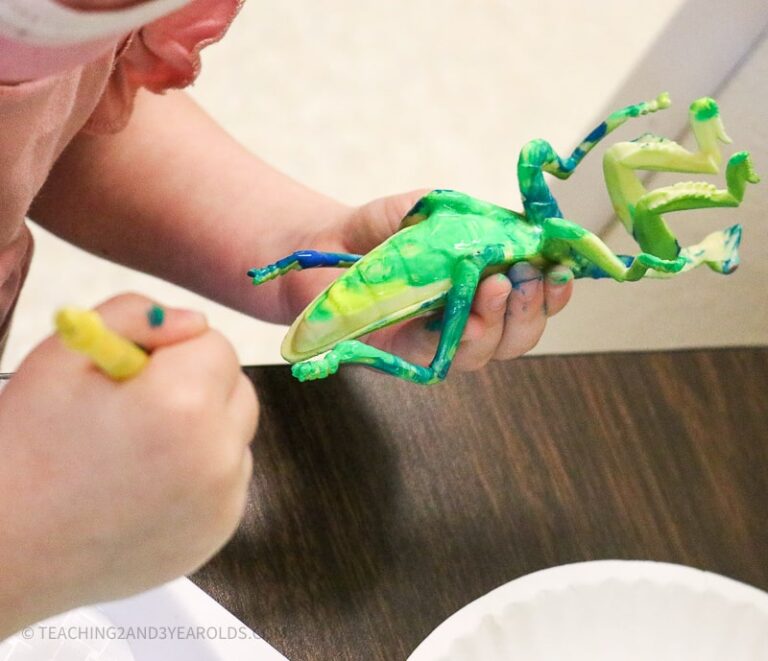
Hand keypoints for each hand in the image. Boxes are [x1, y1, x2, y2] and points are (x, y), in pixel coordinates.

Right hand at [0, 294, 256, 636]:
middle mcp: (217, 456)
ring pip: (236, 434)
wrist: (8, 550)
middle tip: (139, 407)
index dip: (172, 350)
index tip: (134, 373)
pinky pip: (228, 478)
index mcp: (184, 405)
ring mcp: (223, 501)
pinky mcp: (218, 532)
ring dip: (205, 429)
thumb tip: (192, 322)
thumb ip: (135, 315)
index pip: (216, 345)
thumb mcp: (63, 355)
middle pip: (237, 389)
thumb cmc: (26, 448)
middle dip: (198, 385)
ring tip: (140, 450)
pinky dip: (202, 472)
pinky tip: (149, 484)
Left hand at [285, 190, 573, 370]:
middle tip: (528, 279)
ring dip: (504, 322)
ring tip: (499, 288)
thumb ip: (476, 221)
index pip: (535, 297)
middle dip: (534, 308)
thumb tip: (524, 232)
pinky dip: (467, 335)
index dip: (556, 288)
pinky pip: (450, 356)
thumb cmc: (377, 228)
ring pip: (493, 349)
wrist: (320, 247)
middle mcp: (471, 317)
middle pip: (522, 332)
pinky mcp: (411, 356)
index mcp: (486, 283)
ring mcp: (442, 339)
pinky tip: (471, 312)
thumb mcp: (431, 210)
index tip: (562, 267)